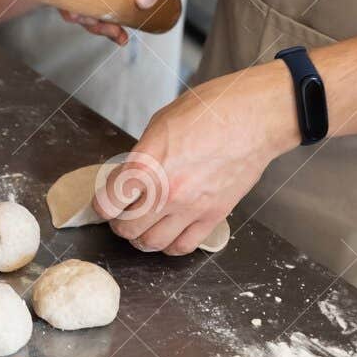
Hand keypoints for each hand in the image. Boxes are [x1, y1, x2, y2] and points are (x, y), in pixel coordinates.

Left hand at [96, 63, 298, 253]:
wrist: (254, 118)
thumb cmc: (212, 110)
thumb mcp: (161, 123)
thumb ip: (142, 155)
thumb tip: (130, 176)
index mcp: (145, 164)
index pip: (107, 204)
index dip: (102, 206)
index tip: (105, 204)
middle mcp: (165, 191)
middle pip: (126, 228)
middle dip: (119, 224)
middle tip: (123, 215)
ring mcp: (190, 207)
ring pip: (151, 243)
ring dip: (141, 238)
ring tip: (144, 227)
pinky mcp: (213, 216)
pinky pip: (182, 246)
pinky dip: (170, 246)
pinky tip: (169, 235)